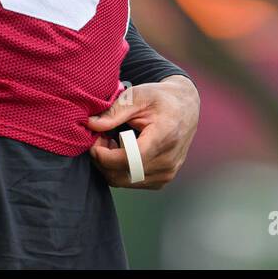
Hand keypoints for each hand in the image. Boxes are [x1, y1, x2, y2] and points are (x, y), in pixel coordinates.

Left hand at [85, 76, 199, 188]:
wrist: (185, 108)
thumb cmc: (161, 99)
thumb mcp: (138, 95)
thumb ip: (115, 111)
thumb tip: (92, 125)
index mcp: (164, 138)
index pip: (129, 160)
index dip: (105, 156)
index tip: (95, 142)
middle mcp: (168, 161)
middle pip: (123, 175)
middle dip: (103, 160)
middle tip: (100, 139)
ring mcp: (167, 173)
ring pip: (125, 182)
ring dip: (110, 166)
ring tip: (111, 142)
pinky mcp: (163, 179)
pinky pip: (132, 182)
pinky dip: (120, 170)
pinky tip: (122, 151)